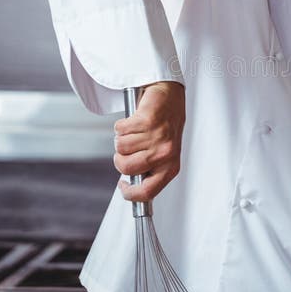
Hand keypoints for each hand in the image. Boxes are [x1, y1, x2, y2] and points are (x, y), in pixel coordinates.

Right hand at [113, 81, 184, 201]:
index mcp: (171, 167)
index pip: (148, 192)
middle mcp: (165, 153)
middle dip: (120, 159)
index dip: (130, 193)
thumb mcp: (164, 155)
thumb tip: (132, 188)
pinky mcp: (147, 120)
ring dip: (122, 139)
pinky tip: (134, 121)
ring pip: (120, 147)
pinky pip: (120, 130)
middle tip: (127, 149)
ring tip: (134, 132)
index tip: (124, 187)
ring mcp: (157, 137)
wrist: (170, 98)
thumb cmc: (166, 127)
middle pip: (126, 168)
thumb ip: (150, 171)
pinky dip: (121, 125)